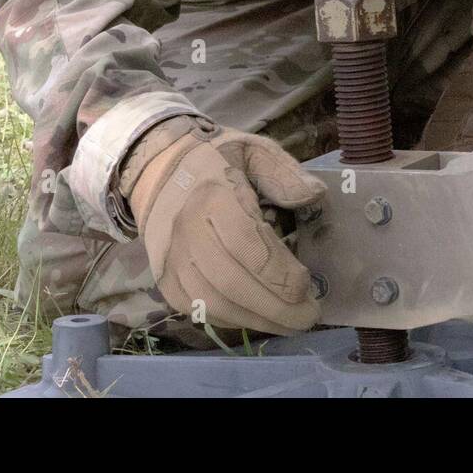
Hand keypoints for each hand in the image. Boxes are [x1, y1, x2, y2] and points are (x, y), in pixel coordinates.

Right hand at [119, 115, 325, 334]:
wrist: (157, 167)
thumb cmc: (215, 159)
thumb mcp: (253, 150)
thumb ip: (284, 173)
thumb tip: (315, 196)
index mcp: (213, 195)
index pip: (245, 243)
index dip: (278, 272)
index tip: (307, 285)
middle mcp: (187, 230)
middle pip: (231, 282)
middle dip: (275, 306)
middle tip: (308, 315)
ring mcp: (171, 257)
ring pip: (213, 303)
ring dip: (256, 319)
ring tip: (289, 322)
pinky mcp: (163, 276)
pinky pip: (196, 309)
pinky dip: (230, 319)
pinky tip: (256, 316)